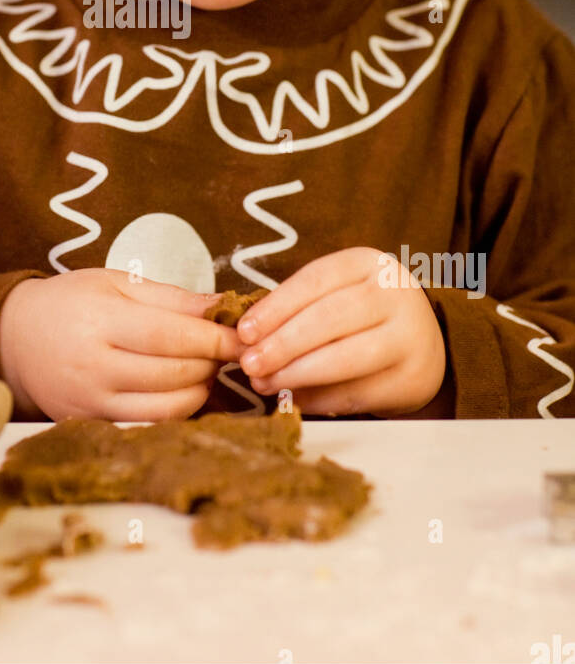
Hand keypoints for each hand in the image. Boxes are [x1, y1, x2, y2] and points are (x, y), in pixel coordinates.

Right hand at [0, 268, 241, 420]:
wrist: (15, 340)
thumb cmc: (69, 302)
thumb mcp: (114, 282)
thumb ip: (170, 297)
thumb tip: (222, 306)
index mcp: (100, 319)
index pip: (170, 336)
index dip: (213, 339)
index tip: (241, 338)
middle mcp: (94, 366)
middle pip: (173, 373)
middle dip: (210, 362)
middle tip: (223, 349)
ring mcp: (92, 401)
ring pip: (167, 407)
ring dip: (199, 389)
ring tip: (202, 368)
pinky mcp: (92, 424)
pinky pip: (149, 424)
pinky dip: (176, 409)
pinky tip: (181, 389)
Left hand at [235, 248, 446, 416]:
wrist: (425, 343)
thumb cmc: (361, 314)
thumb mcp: (334, 294)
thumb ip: (290, 308)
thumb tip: (238, 331)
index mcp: (368, 263)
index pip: (315, 280)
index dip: (276, 307)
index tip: (244, 331)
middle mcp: (395, 294)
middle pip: (330, 318)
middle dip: (282, 344)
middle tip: (249, 364)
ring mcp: (409, 336)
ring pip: (345, 358)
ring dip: (297, 375)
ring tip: (264, 384)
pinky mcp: (412, 377)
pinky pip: (357, 393)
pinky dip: (319, 399)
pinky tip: (294, 400)